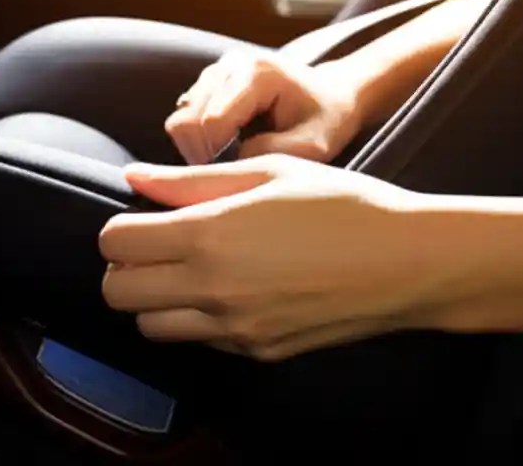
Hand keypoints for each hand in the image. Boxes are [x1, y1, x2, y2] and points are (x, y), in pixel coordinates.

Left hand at [99, 155, 455, 361]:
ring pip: (150, 327)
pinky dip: (198, 320)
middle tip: (158, 247)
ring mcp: (235, 328)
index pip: (115, 242)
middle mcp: (213, 288)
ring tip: (191, 272)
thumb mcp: (268, 172)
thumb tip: (133, 178)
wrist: (407, 261)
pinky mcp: (258, 352)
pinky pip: (199, 342)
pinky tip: (232, 291)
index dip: (121, 227)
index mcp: (210, 235)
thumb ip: (190, 181)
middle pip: (117, 293)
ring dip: (155, 300)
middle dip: (126, 268)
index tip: (145, 218)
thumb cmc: (342, 204)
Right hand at [165, 52, 363, 164]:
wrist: (332, 93)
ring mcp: (216, 71)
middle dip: (201, 155)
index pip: (212, 121)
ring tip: (230, 160)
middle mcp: (230, 65)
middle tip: (229, 173)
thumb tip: (230, 161)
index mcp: (258, 73)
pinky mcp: (208, 82)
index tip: (236, 176)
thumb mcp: (312, 145)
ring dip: (197, 147)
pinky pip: (184, 116)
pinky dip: (197, 138)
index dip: (216, 158)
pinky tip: (226, 147)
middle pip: (187, 120)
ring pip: (180, 118)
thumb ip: (270, 154)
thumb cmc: (326, 119)